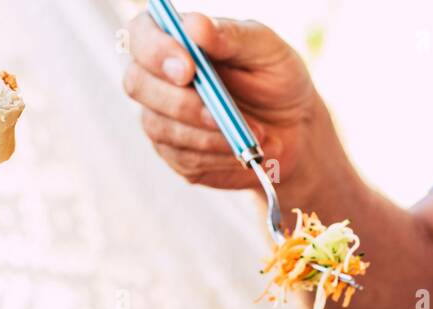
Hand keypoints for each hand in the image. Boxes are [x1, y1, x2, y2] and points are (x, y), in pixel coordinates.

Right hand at [124, 12, 320, 190]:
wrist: (295, 130)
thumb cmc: (277, 79)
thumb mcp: (265, 50)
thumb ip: (230, 37)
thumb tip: (194, 26)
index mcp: (175, 40)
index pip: (140, 35)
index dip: (156, 52)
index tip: (189, 69)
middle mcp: (158, 78)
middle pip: (137, 84)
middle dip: (179, 102)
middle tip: (218, 112)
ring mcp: (162, 118)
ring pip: (158, 126)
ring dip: (206, 134)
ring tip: (251, 133)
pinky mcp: (176, 154)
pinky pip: (183, 158)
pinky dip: (217, 155)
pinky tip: (242, 150)